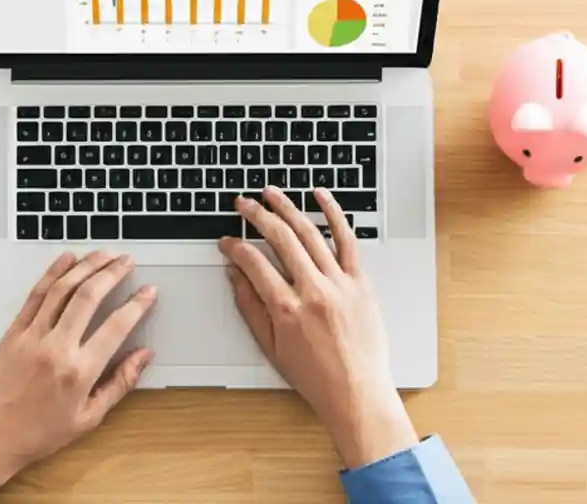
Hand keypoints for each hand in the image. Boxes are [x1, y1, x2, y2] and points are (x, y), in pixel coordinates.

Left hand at [0, 251, 156, 493]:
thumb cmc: (38, 433)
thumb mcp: (89, 417)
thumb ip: (120, 383)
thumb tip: (143, 356)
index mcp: (79, 371)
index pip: (117, 326)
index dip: (137, 304)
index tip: (148, 292)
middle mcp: (56, 347)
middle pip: (89, 296)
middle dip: (113, 273)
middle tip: (127, 262)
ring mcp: (32, 336)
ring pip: (63, 289)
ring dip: (86, 266)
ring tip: (103, 254)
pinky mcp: (14, 332)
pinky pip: (36, 295)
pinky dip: (53, 273)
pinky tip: (67, 260)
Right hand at [220, 186, 418, 468]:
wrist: (357, 391)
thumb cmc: (315, 376)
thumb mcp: (270, 346)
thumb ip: (250, 307)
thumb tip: (235, 275)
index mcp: (286, 309)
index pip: (253, 262)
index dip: (235, 246)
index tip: (227, 240)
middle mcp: (313, 291)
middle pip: (280, 238)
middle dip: (257, 215)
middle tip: (243, 203)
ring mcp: (339, 283)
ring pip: (310, 233)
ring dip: (288, 207)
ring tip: (271, 193)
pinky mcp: (360, 281)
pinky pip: (347, 240)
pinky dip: (334, 214)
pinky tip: (320, 196)